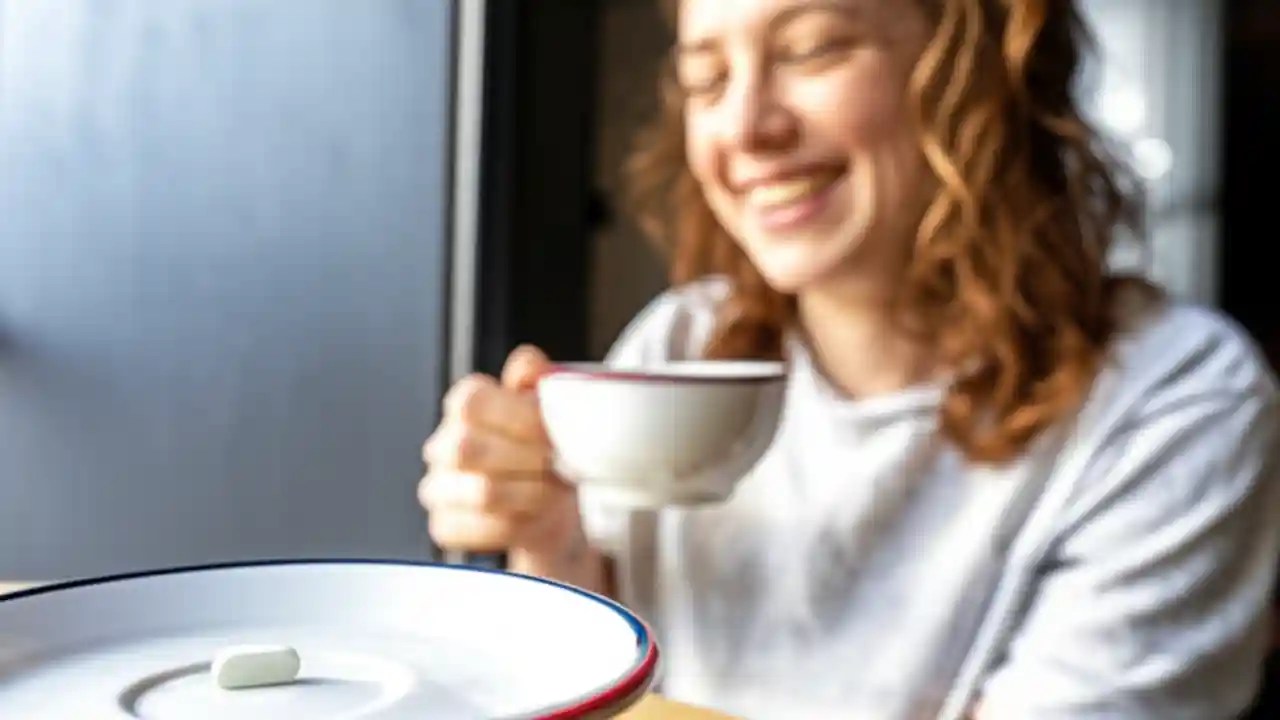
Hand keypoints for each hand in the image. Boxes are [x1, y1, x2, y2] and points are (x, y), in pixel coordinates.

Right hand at [418, 346, 582, 560]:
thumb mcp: (550, 405)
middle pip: (469, 449)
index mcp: (464, 404)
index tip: (553, 434)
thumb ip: (538, 378)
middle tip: (560, 466)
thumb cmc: (548, 448)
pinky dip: (521, 524)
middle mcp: (441, 444)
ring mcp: (437, 488)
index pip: (472, 403)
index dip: (518, 418)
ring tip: (555, 491)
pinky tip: (535, 515)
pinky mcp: (445, 527)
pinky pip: (483, 528)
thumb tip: (527, 367)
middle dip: (527, 459)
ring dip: (532, 493)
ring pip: (482, 492)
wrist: (554, 503)